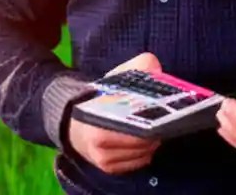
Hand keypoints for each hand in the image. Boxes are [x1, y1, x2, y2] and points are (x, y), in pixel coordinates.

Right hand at [68, 52, 162, 173]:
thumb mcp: (116, 76)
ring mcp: (105, 160)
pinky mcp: (110, 169)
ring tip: (153, 127)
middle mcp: (101, 144)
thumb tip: (156, 68)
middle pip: (144, 141)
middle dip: (156, 129)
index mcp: (100, 119)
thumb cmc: (99, 98)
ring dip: (153, 141)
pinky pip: (140, 162)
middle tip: (162, 117)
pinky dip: (146, 152)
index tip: (162, 108)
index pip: (136, 123)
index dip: (152, 116)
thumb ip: (138, 66)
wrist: (73, 121)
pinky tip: (144, 140)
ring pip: (145, 153)